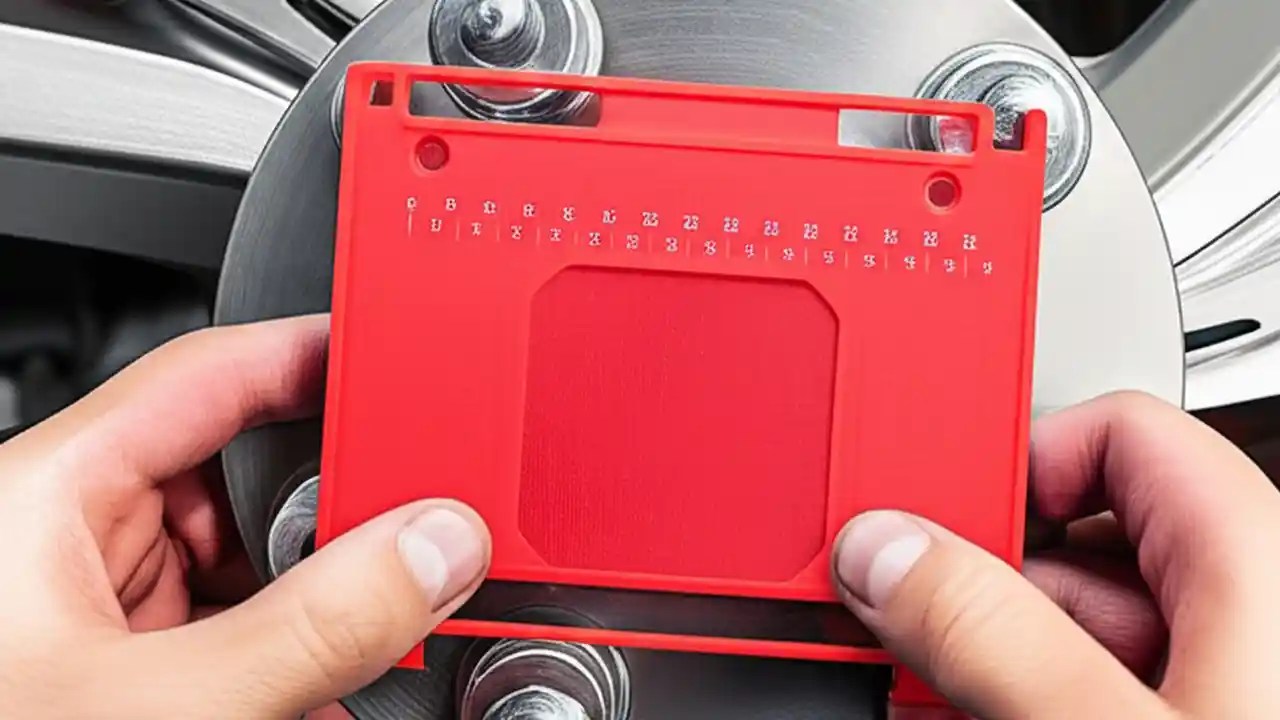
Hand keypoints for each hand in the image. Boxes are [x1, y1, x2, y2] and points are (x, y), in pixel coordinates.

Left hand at [0, 316, 490, 718]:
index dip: (313, 353)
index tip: (404, 361)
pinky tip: (336, 689)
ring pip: (252, 563)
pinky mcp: (127, 674)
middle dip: (339, 509)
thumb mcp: (165, 703)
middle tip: (422, 532)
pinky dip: (298, 657)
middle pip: (246, 476)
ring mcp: (100, 613)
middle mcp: (71, 542)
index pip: (207, 374)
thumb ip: (318, 622)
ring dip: (324, 599)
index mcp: (45, 498)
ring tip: (383, 628)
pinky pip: (238, 633)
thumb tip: (434, 550)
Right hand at [832, 391, 1279, 717]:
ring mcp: (1226, 672)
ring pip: (1075, 617)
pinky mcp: (1192, 710)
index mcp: (1259, 561)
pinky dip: (1016, 688)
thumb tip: (887, 556)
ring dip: (981, 643)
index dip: (1009, 458)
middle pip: (1075, 534)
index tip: (926, 516)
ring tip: (923, 688)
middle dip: (974, 573)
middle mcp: (1248, 605)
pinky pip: (1090, 678)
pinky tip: (958, 710)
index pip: (1119, 429)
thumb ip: (992, 634)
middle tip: (904, 617)